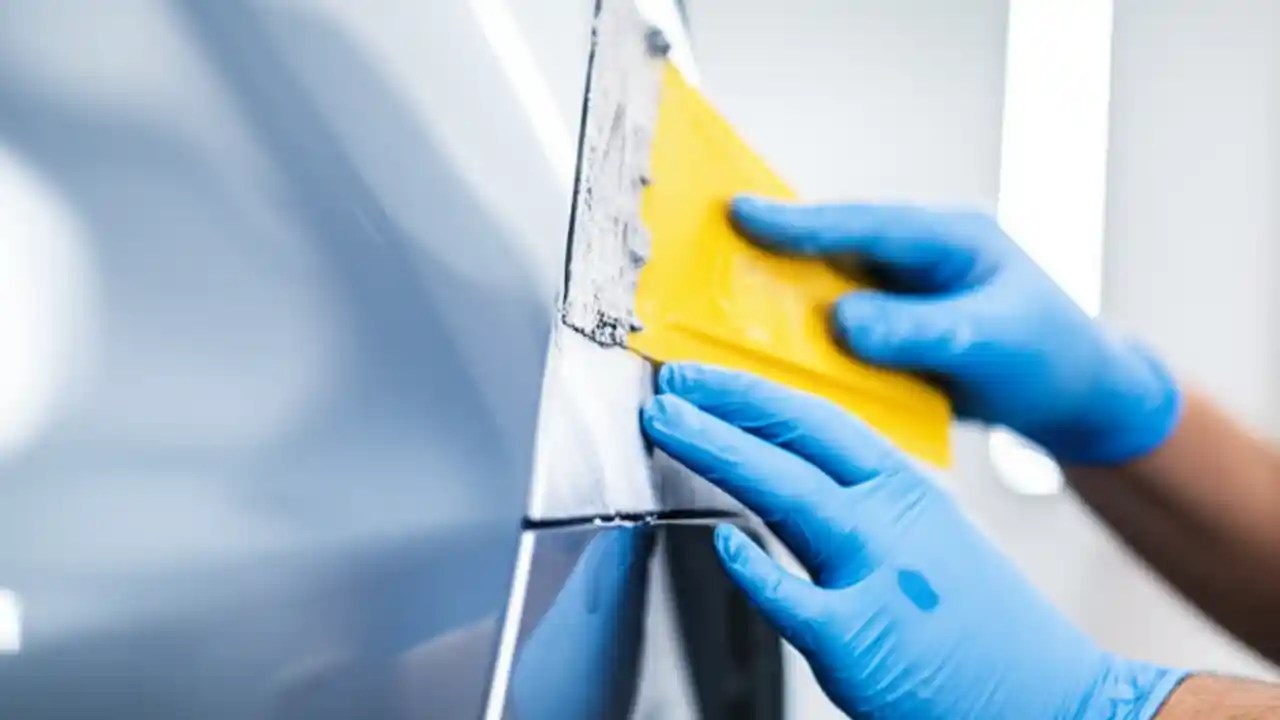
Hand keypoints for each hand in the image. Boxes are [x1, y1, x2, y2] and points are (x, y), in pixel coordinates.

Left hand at [642, 363, 1185, 718]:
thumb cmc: (986, 629)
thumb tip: (785, 478)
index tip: (704, 377)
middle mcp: (894, 521)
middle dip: (723, 405)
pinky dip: (754, 568)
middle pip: (796, 442)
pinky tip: (723, 542)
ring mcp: (879, 575)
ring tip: (668, 424)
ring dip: (718, 450)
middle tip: (668, 382)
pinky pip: (793, 596)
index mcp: (909, 491)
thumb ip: (863, 508)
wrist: (1062, 701)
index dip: (751, 393)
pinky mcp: (863, 640)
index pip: (818, 422)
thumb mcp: (930, 540)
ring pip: (786, 494)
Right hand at [731, 197, 1179, 463]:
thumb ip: (916, 333)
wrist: (1076, 397)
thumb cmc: (1048, 358)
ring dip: (782, 290)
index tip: (740, 214)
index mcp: (949, 238)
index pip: (865, 223)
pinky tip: (769, 348)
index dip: (800, 222)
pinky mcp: (895, 327)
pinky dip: (805, 332)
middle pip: (834, 244)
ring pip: (830, 283)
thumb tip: (840, 323)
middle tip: (706, 242)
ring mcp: (905, 291)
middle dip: (774, 244)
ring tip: (719, 295)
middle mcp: (919, 256)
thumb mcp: (990, 343)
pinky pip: (840, 323)